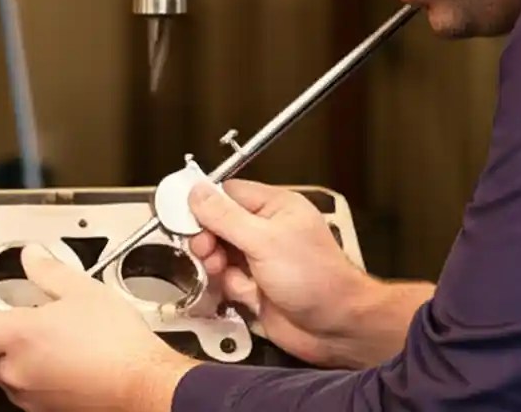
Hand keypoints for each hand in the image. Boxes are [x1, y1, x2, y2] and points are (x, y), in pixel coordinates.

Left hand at [0, 245, 199, 411]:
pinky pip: (25, 391)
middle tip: (27, 321)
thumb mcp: (83, 290)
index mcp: (18, 337)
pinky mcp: (43, 410)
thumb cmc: (117, 342)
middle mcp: (16, 371)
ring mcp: (28, 395)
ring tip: (52, 341)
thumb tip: (32, 256)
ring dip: (17, 359)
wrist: (143, 383)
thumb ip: (49, 270)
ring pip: (3, 375)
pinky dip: (35, 376)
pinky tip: (63, 360)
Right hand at [189, 179, 424, 368]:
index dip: (204, 204)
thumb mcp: (264, 240)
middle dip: (207, 237)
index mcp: (275, 208)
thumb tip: (197, 193)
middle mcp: (267, 231)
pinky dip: (230, 287)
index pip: (228, 194)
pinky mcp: (256, 288)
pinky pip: (227, 281)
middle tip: (205, 248)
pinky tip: (246, 292)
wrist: (335, 328)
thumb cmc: (318, 279)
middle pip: (218, 224)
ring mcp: (261, 260)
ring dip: (217, 264)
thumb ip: (225, 216)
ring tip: (223, 271)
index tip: (185, 215)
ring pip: (219, 254)